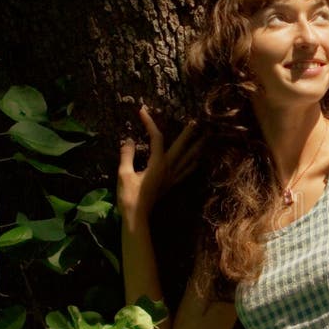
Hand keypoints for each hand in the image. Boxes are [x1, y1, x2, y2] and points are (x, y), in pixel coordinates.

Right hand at [117, 106, 200, 221]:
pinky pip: (185, 172)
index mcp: (157, 164)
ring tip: (205, 138)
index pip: (156, 138)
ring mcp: (171, 177)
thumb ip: (127, 156)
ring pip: (187, 159)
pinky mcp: (171, 185)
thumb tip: (129, 140)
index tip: (142, 110)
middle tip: (196, 122)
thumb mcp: (124, 174)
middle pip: (180, 147)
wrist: (137, 217)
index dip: (150, 123)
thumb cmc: (129, 196)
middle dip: (187, 133)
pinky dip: (192, 165)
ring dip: (196, 147)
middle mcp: (168, 168)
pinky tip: (197, 160)